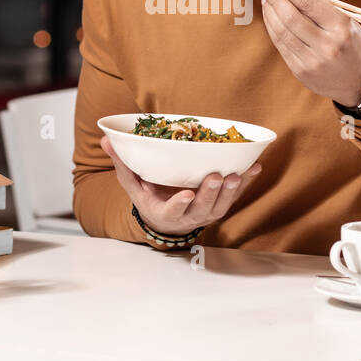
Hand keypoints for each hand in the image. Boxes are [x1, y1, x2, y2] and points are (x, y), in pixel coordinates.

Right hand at [99, 135, 261, 236]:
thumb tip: (107, 140)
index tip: (186, 195)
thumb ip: (123, 164)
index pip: (173, 211)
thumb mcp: (134, 185)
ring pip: (222, 204)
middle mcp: (190, 216)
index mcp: (166, 212)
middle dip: (210, 193)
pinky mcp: (222, 204)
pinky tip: (254, 167)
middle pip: (202, 207)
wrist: (170, 220)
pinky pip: (236, 194)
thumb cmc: (151, 198)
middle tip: (216, 176)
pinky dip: (245, 181)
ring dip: (231, 189)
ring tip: (235, 174)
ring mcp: (209, 212)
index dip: (180, 205)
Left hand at [258, 0, 360, 107]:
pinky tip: (269, 15)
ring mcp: (312, 61)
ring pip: (282, 31)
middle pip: (291, 17)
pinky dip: (272, 27)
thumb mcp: (343, 19)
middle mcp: (327, 45)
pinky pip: (281, 45)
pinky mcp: (301, 71)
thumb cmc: (351, 43)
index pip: (308, 3)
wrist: (360, 81)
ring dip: (270, 11)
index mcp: (341, 27)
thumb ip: (315, 0)